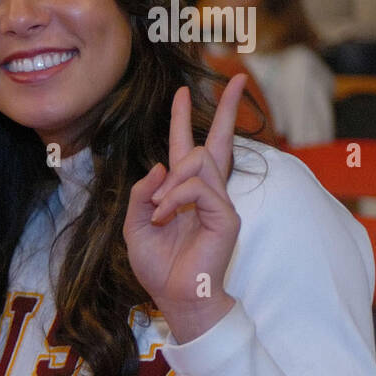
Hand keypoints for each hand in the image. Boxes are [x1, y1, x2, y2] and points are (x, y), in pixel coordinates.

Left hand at [124, 75, 245, 343]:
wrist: (174, 297)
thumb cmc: (158, 266)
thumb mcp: (135, 225)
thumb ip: (142, 193)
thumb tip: (159, 165)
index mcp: (183, 192)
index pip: (188, 148)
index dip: (184, 119)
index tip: (186, 91)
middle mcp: (205, 192)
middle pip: (217, 141)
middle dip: (228, 108)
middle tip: (240, 78)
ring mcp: (220, 202)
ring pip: (198, 161)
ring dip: (169, 184)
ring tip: (158, 211)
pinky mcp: (227, 214)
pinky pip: (197, 187)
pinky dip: (174, 199)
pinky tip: (164, 217)